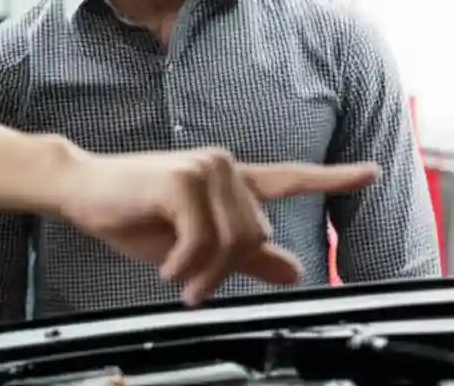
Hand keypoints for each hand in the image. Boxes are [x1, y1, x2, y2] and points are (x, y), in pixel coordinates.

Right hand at [56, 145, 378, 305]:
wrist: (81, 190)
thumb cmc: (130, 213)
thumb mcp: (191, 244)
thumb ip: (243, 256)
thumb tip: (295, 270)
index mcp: (229, 180)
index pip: (290, 177)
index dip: (334, 178)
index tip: (371, 172)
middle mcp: (224, 166)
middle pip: (257, 235)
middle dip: (226, 270)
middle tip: (191, 287)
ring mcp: (204, 168)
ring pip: (235, 240)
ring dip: (206, 273)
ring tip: (179, 280)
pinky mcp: (182, 180)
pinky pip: (204, 240)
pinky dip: (187, 264)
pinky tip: (167, 267)